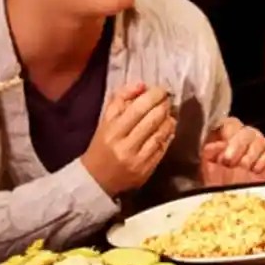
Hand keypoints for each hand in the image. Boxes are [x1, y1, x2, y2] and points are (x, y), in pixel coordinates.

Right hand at [80, 83, 175, 197]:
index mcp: (111, 131)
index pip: (138, 109)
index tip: (160, 89)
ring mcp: (137, 159)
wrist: (96, 179)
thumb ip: (121, 100)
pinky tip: (167, 129)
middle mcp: (125, 145)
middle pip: (153, 119)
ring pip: (161, 133)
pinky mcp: (147, 169)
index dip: (153, 96)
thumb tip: (142, 85)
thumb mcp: (105, 121)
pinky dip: (168, 135)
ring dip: (169, 120)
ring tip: (168, 113)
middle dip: (164, 105)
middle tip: (167, 99)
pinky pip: (163, 148)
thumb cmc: (102, 145)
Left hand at [200, 117, 264, 185]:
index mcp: (226, 134)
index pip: (231, 124)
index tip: (224, 154)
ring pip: (260, 140)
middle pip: (246, 131)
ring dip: (250, 157)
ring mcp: (259, 142)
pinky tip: (255, 171)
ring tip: (243, 170)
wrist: (233, 200)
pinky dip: (263, 161)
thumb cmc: (218, 181)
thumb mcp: (207, 167)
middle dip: (238, 148)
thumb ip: (209, 152)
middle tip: (230, 164)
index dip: (229, 137)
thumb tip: (219, 144)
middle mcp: (243, 135)